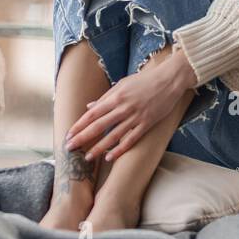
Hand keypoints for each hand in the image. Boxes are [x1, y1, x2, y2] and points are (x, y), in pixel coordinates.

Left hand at [64, 47, 199, 162]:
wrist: (169, 80)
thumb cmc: (145, 80)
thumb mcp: (123, 83)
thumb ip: (105, 97)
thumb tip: (89, 106)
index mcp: (115, 97)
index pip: (92, 114)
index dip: (79, 125)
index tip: (69, 134)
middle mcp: (123, 108)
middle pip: (98, 126)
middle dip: (82, 138)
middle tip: (69, 148)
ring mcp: (135, 117)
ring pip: (113, 136)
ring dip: (99, 148)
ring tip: (87, 158)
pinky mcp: (146, 124)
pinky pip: (130, 139)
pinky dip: (119, 149)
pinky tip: (109, 157)